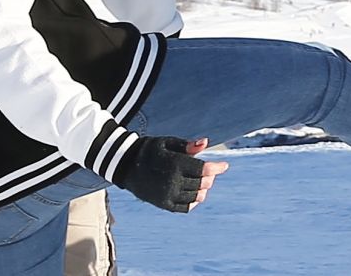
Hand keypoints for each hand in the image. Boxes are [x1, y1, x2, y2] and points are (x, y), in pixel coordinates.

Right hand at [114, 136, 228, 212]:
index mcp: (174, 164)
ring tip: (203, 182)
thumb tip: (205, 143)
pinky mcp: (163, 204)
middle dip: (209, 177)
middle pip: (201, 183)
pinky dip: (194, 201)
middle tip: (210, 172)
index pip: (203, 169)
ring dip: (203, 189)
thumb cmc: (149, 150)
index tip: (225, 166)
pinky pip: (185, 207)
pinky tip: (195, 193)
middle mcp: (172, 181)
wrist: (125, 165)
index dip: (217, 168)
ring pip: (195, 196)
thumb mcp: (166, 142)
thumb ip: (186, 145)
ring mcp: (167, 194)